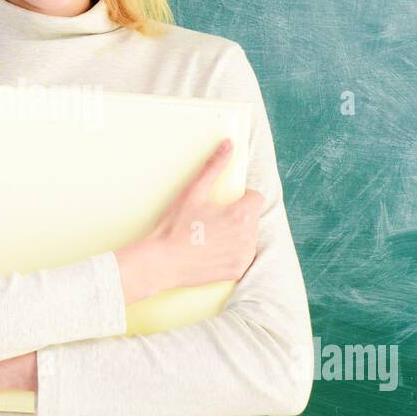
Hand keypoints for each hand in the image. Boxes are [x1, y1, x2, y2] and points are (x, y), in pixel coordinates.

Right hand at [134, 138, 262, 292]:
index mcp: (241, 214)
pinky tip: (213, 251)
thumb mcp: (193, 192)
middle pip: (252, 218)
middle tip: (212, 221)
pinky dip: (232, 253)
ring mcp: (243, 256)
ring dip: (237, 234)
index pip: (255, 198)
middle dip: (238, 216)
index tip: (223, 204)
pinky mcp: (237, 271)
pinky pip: (243, 256)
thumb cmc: (175, 226)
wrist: (161, 262)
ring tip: (211, 236)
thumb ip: (214, 166)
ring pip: (249, 237)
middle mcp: (248, 236)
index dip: (240, 198)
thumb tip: (228, 144)